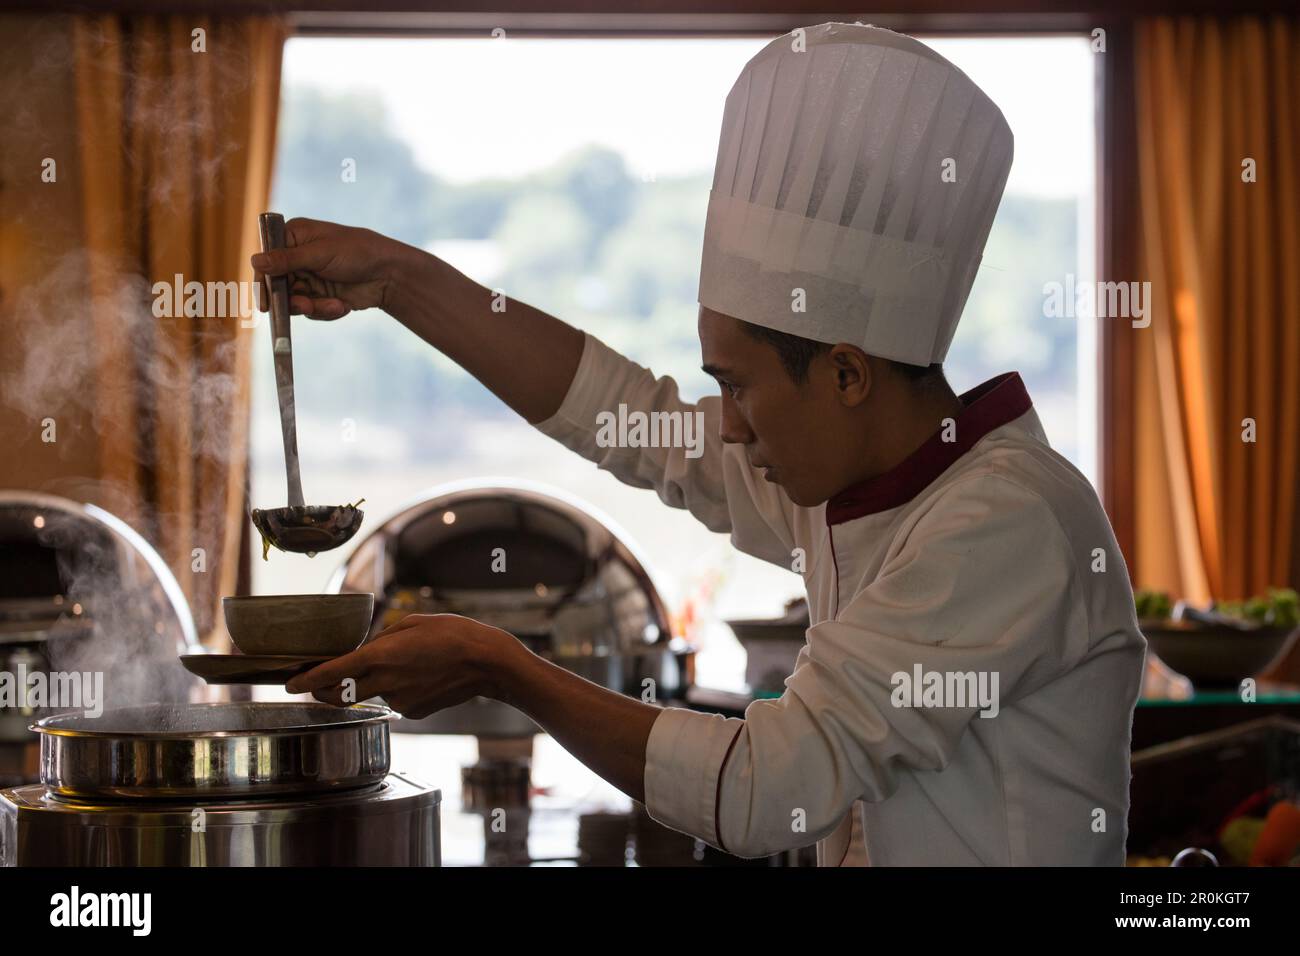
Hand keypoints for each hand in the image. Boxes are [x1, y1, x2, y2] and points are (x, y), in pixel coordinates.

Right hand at [250, 217, 402, 320]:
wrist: (389, 274)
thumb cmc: (357, 252)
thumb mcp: (320, 253)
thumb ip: (287, 260)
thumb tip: (255, 261)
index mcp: (294, 237)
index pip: (267, 259)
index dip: (264, 280)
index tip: (265, 301)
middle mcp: (298, 257)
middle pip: (277, 284)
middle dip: (290, 299)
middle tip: (303, 305)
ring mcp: (309, 278)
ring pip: (294, 301)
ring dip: (312, 307)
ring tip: (331, 305)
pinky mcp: (321, 296)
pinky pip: (312, 310)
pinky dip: (326, 310)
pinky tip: (343, 306)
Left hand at [284, 614, 518, 718]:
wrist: (486, 662)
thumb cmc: (453, 634)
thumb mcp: (413, 623)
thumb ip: (383, 638)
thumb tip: (368, 649)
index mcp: (381, 656)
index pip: (331, 673)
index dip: (306, 680)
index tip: (289, 684)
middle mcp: (386, 681)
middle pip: (339, 695)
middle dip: (322, 691)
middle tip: (314, 684)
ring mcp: (400, 700)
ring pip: (373, 693)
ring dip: (373, 683)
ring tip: (403, 664)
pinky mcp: (414, 711)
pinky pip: (396, 700)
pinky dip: (399, 689)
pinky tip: (421, 676)